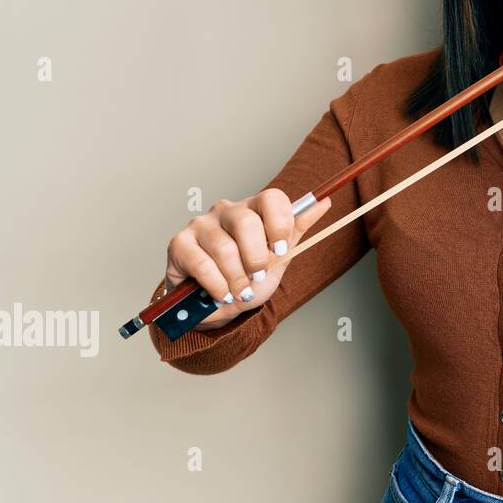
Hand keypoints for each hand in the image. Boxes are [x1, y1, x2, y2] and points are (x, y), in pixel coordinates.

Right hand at [162, 189, 331, 330]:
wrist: (218, 305)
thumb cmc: (249, 277)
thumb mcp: (278, 258)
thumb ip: (297, 229)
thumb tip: (324, 202)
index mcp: (254, 209)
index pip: (272, 198)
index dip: (280, 225)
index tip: (280, 252)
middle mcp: (226, 210)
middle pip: (247, 223)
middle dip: (257, 259)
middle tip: (257, 276)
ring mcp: (201, 224)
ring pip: (225, 249)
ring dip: (236, 279)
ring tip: (238, 290)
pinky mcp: (179, 243)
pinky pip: (203, 265)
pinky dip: (217, 286)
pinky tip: (221, 294)